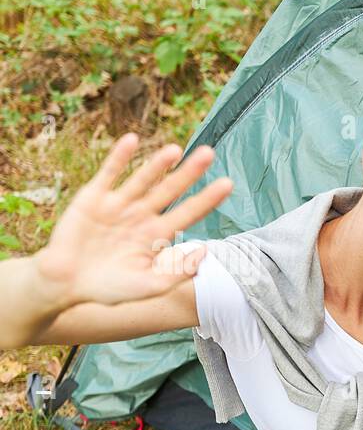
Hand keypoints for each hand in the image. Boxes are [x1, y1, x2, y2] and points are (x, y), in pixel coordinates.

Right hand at [33, 133, 233, 308]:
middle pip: (170, 190)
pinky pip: (109, 174)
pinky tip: (132, 140)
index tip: (228, 183)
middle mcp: (142, 216)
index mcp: (158, 235)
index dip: (207, 198)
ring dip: (158, 164)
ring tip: (175, 150)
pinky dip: (119, 157)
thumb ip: (178, 271)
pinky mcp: (93, 198)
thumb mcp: (150, 286)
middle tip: (209, 153)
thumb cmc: (110, 289)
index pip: (189, 212)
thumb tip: (206, 252)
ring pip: (143, 179)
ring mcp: (118, 205)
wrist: (66, 284)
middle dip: (189, 173)